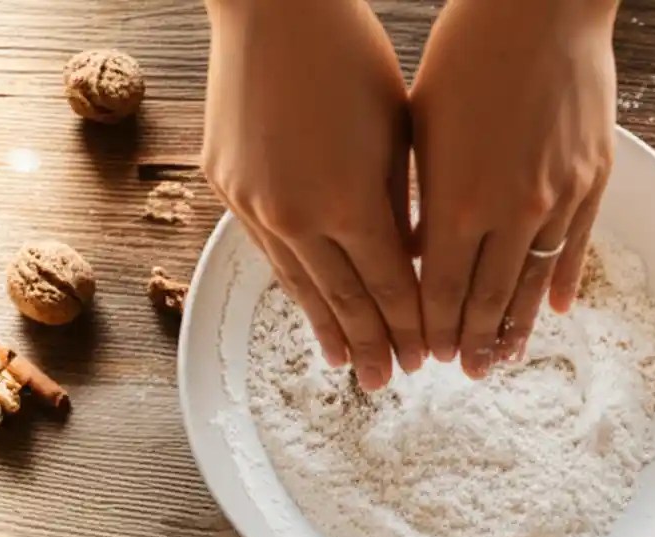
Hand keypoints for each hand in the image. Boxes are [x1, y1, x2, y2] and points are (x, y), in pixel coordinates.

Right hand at [202, 0, 423, 389]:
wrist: (270, 7)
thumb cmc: (349, 56)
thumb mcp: (395, 132)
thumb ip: (401, 207)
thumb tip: (409, 260)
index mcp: (350, 201)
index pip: (389, 285)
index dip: (409, 326)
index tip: (427, 357)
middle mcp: (297, 215)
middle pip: (344, 299)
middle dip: (372, 344)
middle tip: (388, 382)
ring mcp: (255, 204)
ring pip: (300, 284)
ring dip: (328, 328)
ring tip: (347, 363)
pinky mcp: (227, 188)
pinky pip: (267, 251)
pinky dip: (293, 285)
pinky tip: (306, 306)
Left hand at [410, 0, 617, 378]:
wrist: (541, 6)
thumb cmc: (467, 55)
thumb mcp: (422, 128)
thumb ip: (420, 199)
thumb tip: (419, 253)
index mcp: (456, 199)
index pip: (441, 287)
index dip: (433, 326)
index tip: (428, 353)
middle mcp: (509, 210)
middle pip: (487, 297)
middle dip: (471, 340)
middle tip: (466, 372)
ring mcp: (557, 198)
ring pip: (533, 282)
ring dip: (516, 326)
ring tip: (505, 358)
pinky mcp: (593, 180)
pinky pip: (575, 247)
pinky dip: (559, 282)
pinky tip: (551, 311)